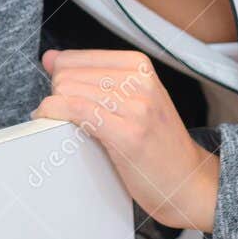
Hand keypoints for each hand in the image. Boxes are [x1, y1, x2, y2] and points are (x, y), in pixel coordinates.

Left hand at [31, 48, 219, 232]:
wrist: (188, 181)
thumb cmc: (156, 144)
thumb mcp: (130, 98)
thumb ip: (90, 75)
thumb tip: (50, 57)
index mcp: (139, 65)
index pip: (74, 58)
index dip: (60, 80)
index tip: (64, 98)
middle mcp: (140, 80)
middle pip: (67, 75)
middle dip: (56, 96)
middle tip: (65, 117)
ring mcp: (136, 106)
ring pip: (67, 91)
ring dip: (53, 110)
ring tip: (60, 125)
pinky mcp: (128, 134)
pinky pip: (76, 111)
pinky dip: (54, 116)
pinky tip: (52, 125)